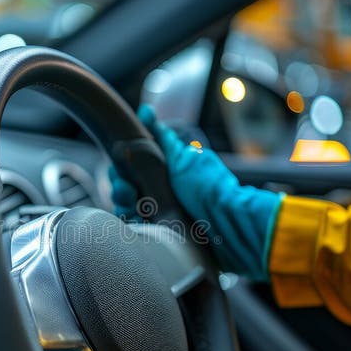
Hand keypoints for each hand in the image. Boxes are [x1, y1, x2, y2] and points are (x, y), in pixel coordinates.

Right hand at [110, 105, 283, 280]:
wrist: (229, 223)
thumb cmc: (208, 190)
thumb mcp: (183, 158)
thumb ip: (162, 139)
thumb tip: (146, 111)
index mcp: (164, 175)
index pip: (129, 171)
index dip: (121, 170)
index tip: (122, 170)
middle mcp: (159, 196)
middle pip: (124, 191)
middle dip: (121, 189)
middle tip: (129, 190)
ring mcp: (159, 219)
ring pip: (127, 211)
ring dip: (125, 207)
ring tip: (135, 207)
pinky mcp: (161, 239)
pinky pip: (135, 233)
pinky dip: (132, 226)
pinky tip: (138, 221)